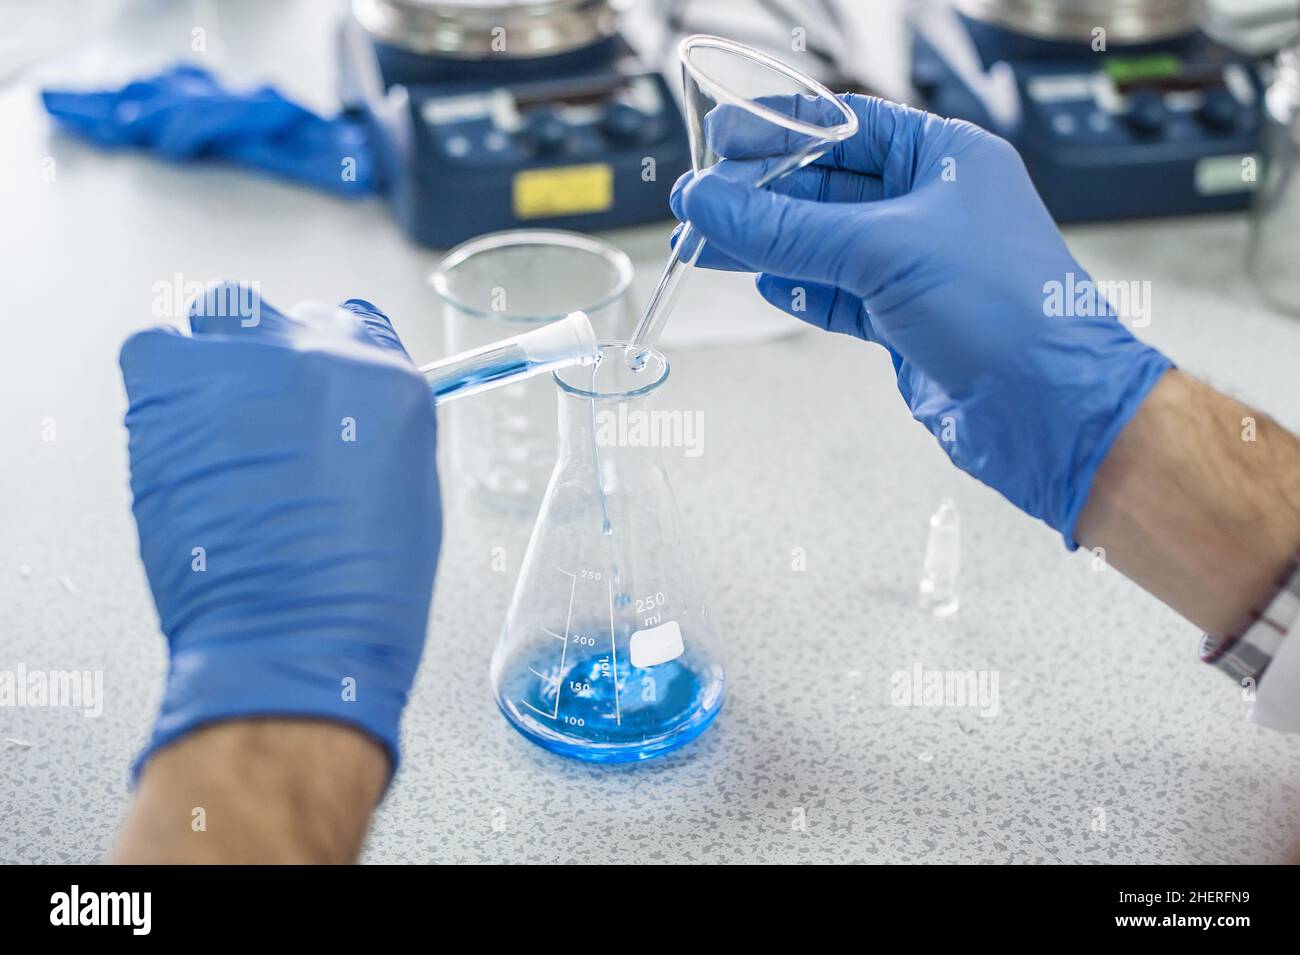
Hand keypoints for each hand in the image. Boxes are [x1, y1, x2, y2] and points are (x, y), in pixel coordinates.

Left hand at [119, 284, 439, 780]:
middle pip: (281, 319)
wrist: (292, 641)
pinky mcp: (169, 392)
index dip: (327, 357)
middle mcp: (318, 356)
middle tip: (260, 418)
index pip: (355, 323)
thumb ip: (375, 426)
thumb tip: (337, 410)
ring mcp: (242, 368)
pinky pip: (157, 351)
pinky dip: (165, 383)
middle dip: (270, 361)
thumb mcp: (406, 490)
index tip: (309, 380)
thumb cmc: (356, 593)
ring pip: (217, 320)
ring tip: (217, 430)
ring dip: (217, 365)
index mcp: (387, 379)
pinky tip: (181, 436)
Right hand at [671, 95, 1171, 546]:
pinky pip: (838, 295)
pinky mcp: (906, 320)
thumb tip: (714, 202)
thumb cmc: (1009, 312)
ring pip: (823, 245)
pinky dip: (799, 290)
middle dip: (760, 195)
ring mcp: (919, 266)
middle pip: (825, 187)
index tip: (721, 140)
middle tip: (701, 204)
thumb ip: (788, 228)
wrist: (1050, 411)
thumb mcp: (884, 251)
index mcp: (947, 159)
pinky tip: (763, 282)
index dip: (778, 130)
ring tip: (707, 243)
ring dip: (766, 245)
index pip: (845, 126)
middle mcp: (933, 207)